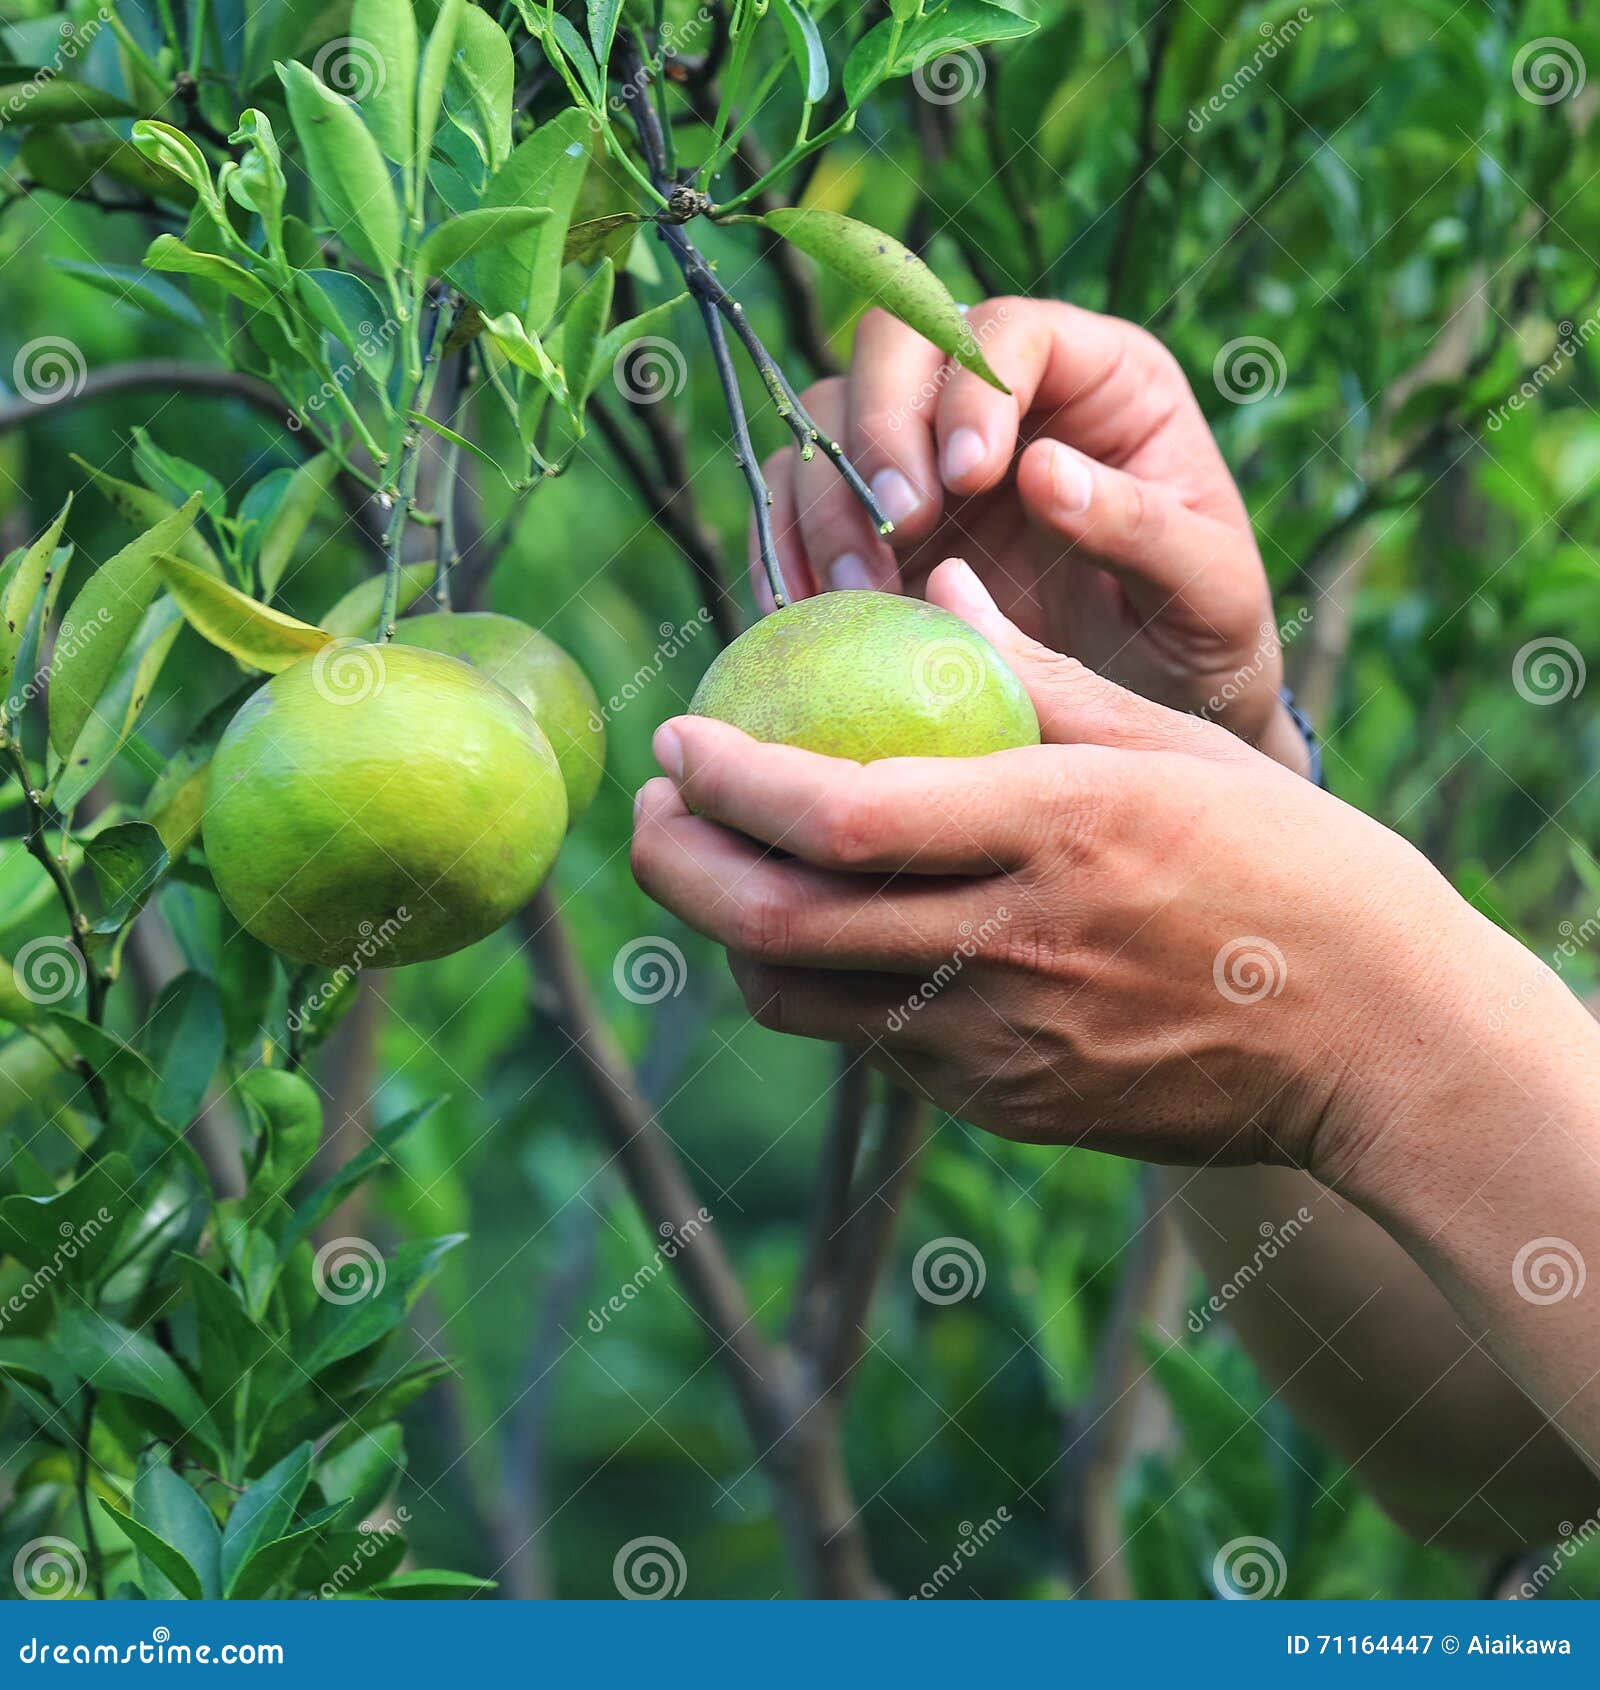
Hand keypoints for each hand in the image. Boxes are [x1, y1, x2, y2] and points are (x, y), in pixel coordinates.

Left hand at [637, 561, 1504, 1175]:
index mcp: (1058, 830)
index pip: (838, 814)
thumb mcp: (1176, 747)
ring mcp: (1002, 1044)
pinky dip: (823, 984)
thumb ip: (1037, 676)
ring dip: (731, 930)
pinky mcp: (1007, 1104)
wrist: (1378, 1042)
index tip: (677, 737)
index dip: (729, 779)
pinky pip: (870, 1044)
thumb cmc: (1291, 867)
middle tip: (651, 812)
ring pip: (800, 999)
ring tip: (720, 867)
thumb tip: (932, 594)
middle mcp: (1012, 946)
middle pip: (779, 920)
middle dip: (678, 863)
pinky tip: (835, 932)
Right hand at [757, 298, 1306, 766]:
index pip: (1007, 330)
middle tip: (901, 529)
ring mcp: (923, 455)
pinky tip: (805, 609)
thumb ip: (1142, 527)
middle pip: (894, 344)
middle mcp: (1000, 397)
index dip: (974, 389)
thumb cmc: (1199, 639)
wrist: (1153, 720)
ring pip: (827, 418)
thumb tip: (1042, 469)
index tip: (970, 480)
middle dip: (880, 429)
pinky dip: (785, 547)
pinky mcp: (872, 525)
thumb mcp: (1209, 590)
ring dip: (827, 500)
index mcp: (1100, 379)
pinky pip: (795, 500)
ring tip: (858, 594)